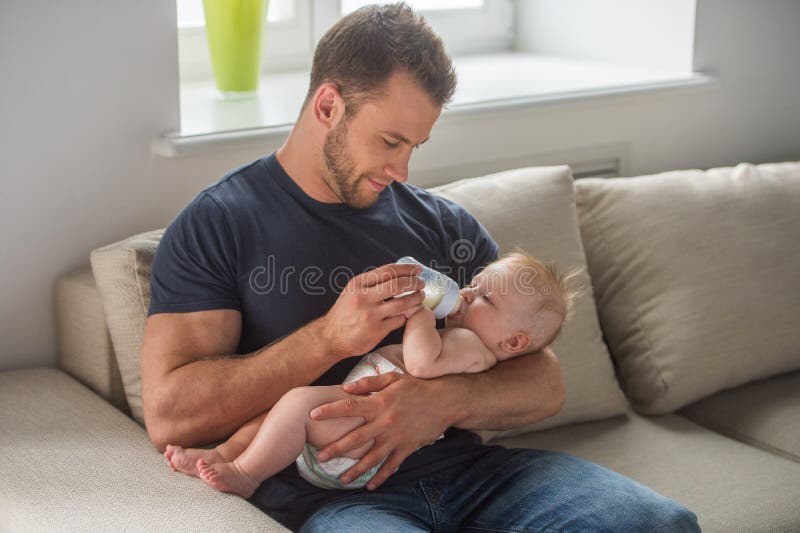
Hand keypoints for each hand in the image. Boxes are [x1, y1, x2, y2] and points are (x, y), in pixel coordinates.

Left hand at [309, 372, 450, 489]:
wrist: (445, 400)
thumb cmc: (417, 386)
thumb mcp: (393, 378)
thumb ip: (368, 382)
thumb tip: (345, 387)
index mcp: (380, 402)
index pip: (349, 406)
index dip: (330, 410)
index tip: (313, 415)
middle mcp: (385, 422)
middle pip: (355, 438)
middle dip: (336, 449)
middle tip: (319, 457)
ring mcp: (396, 437)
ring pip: (372, 458)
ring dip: (355, 470)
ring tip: (341, 479)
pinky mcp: (407, 447)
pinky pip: (392, 465)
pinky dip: (381, 477)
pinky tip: (370, 485)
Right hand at [320, 263, 426, 358]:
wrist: (331, 337)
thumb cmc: (344, 313)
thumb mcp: (352, 291)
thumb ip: (370, 283)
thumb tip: (396, 275)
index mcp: (358, 284)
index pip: (387, 271)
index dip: (406, 269)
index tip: (417, 270)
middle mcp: (364, 298)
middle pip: (397, 285)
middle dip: (413, 283)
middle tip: (421, 284)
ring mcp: (371, 315)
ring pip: (402, 303)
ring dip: (415, 299)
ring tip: (420, 297)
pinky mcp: (377, 330)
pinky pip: (399, 320)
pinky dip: (406, 316)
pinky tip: (409, 314)